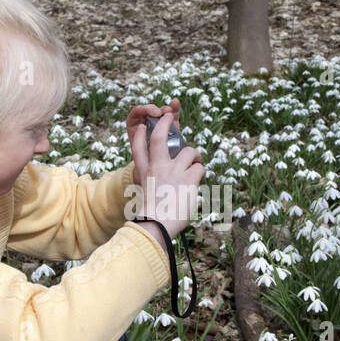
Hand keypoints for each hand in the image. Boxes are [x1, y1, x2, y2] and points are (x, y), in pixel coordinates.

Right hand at [127, 105, 203, 238]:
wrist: (156, 224)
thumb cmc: (153, 218)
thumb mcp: (148, 198)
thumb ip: (157, 185)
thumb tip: (174, 181)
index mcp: (145, 173)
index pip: (138, 149)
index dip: (140, 135)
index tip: (143, 127)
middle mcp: (157, 168)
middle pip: (159, 138)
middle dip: (165, 122)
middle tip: (170, 116)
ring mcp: (173, 171)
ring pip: (188, 151)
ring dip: (195, 156)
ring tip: (196, 164)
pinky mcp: (188, 178)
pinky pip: (200, 167)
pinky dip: (201, 172)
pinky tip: (199, 178)